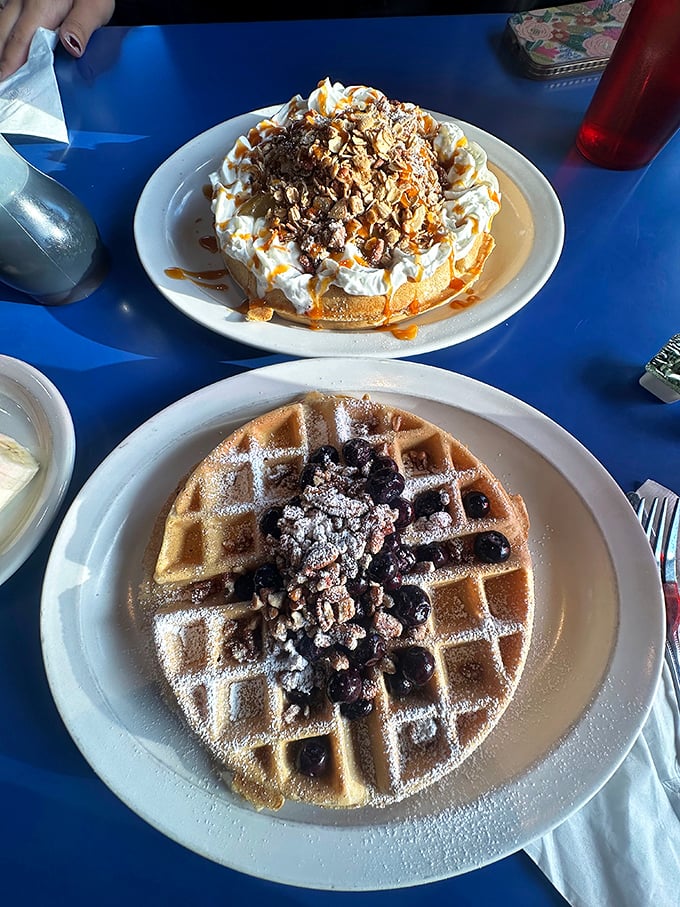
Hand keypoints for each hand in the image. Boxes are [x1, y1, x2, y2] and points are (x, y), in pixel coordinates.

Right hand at [0, 0, 114, 79]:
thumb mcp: (95, 7)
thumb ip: (81, 26)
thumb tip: (71, 46)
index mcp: (41, 8)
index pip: (22, 43)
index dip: (12, 65)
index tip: (7, 84)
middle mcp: (24, 1)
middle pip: (7, 35)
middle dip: (3, 60)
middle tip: (3, 84)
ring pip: (3, 23)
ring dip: (1, 46)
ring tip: (2, 69)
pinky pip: (6, 13)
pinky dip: (5, 30)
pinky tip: (6, 42)